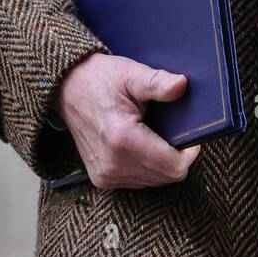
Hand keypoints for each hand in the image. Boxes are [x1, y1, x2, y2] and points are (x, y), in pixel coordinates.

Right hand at [52, 53, 199, 188]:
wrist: (68, 89)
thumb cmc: (100, 79)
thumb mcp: (131, 74)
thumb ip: (158, 82)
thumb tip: (181, 85)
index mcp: (122, 139)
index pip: (174, 167)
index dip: (190, 153)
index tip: (189, 136)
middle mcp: (113, 164)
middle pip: (167, 176)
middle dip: (177, 156)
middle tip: (172, 131)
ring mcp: (106, 175)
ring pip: (155, 181)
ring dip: (162, 163)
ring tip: (154, 136)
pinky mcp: (102, 179)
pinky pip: (139, 182)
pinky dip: (147, 167)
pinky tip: (142, 146)